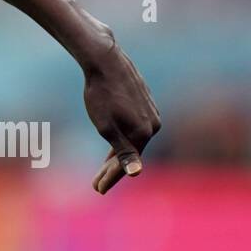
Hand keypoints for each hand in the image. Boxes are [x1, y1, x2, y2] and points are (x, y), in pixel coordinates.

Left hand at [82, 41, 159, 193]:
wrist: (105, 61)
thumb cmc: (101, 95)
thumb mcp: (106, 127)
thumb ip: (122, 151)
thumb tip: (137, 173)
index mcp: (145, 133)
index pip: (128, 163)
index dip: (111, 177)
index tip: (97, 189)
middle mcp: (154, 124)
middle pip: (132, 152)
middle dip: (113, 169)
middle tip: (96, 183)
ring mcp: (151, 112)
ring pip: (133, 138)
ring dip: (118, 153)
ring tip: (104, 166)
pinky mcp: (145, 102)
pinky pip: (135, 126)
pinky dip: (123, 136)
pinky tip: (116, 140)